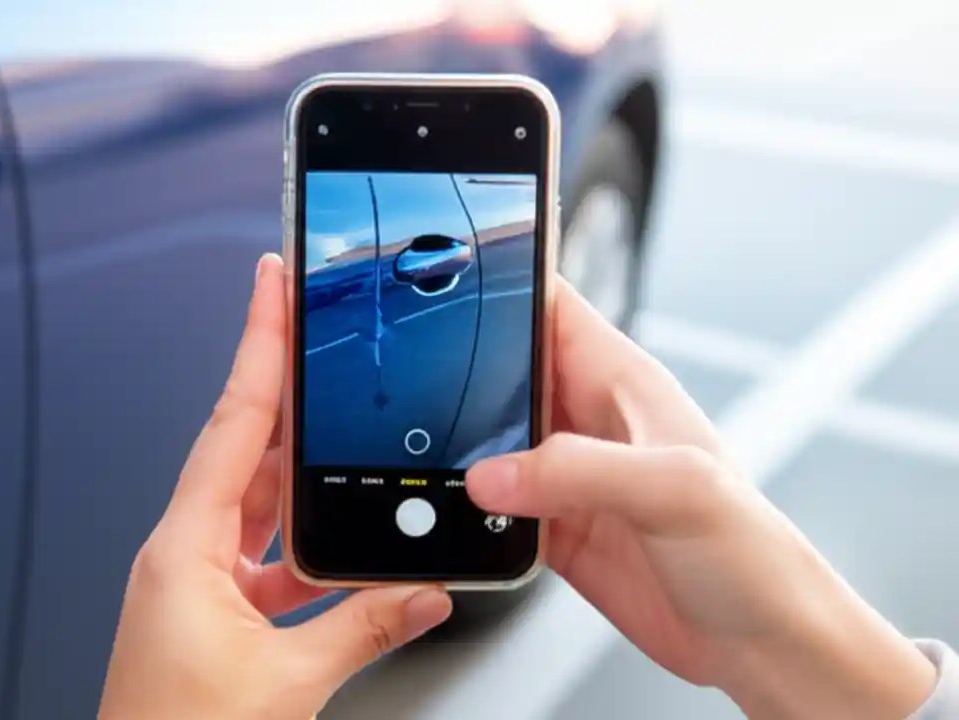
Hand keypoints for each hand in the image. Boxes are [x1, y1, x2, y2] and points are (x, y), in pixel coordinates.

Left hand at [98, 254, 451, 719]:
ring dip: (302, 471)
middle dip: (284, 390)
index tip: (271, 286)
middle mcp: (182, 556)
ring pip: (259, 505)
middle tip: (314, 328)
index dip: (257, 348)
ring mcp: (195, 585)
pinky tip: (347, 547)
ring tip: (343, 426)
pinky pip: (266, 558)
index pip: (231, 424)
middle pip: (245, 451)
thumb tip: (423, 593)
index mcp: (183, 552)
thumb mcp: (287, 684)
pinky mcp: (212, 616)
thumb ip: (365, 629)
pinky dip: (307, 545)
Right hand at [467, 278, 935, 718]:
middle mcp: (591, 424)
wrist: (762, 647)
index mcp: (625, 383)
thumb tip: (492, 475)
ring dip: (454, 452)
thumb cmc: (755, 555)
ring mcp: (569, 478)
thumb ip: (579, 471)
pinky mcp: (554, 530)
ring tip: (422, 461)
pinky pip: (488, 509)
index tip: (447, 282)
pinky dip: (463, 513)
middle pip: (501, 374)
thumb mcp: (674, 491)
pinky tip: (451, 519)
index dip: (503, 284)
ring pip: (486, 443)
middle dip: (455, 376)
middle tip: (411, 392)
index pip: (552, 308)